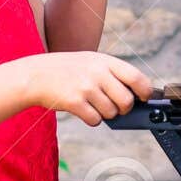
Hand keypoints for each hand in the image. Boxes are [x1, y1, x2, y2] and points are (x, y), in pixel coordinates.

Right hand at [27, 52, 152, 125]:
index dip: (145, 91)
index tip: (144, 98)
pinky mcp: (75, 102)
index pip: (136, 77)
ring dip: (106, 114)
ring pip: (111, 112)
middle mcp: (97, 72)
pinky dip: (92, 119)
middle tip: (116, 107)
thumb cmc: (66, 70)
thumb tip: (137, 96)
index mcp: (104, 61)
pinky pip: (95, 120)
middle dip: (124, 109)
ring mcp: (86, 87)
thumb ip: (112, 74)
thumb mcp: (90, 61)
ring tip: (93, 104)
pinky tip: (83, 109)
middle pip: (126, 100)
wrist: (35, 75)